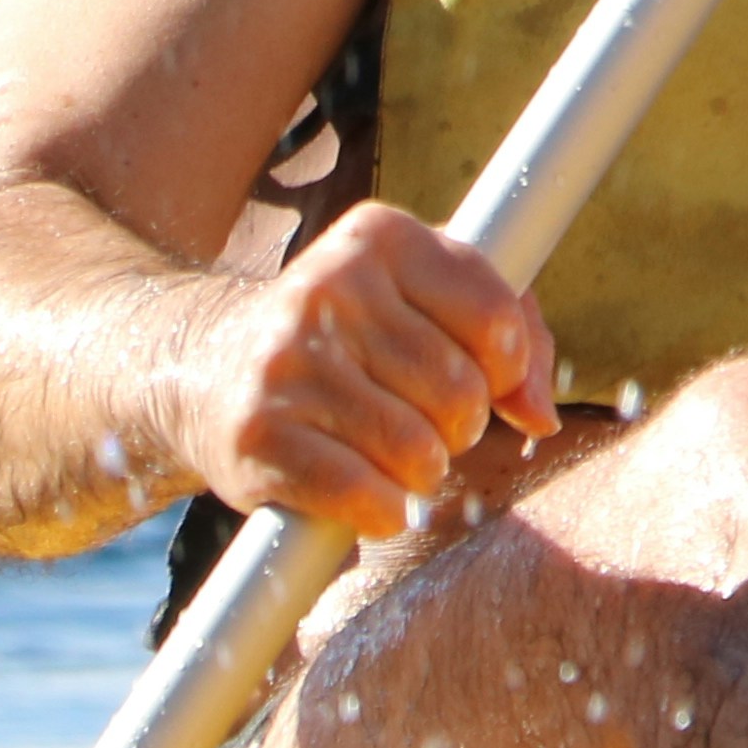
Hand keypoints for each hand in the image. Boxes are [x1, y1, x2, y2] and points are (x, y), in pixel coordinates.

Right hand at [163, 203, 556, 535]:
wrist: (205, 369)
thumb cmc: (348, 337)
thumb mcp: (425, 299)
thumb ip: (513, 333)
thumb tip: (542, 415)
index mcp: (380, 236)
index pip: (497, 318)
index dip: (506, 369)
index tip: (480, 377)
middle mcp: (328, 285)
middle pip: (460, 392)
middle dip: (459, 426)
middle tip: (423, 420)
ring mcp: (287, 359)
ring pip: (418, 450)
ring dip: (422, 473)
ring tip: (392, 454)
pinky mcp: (257, 431)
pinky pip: (364, 495)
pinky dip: (385, 511)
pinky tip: (372, 498)